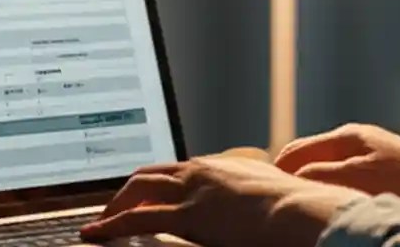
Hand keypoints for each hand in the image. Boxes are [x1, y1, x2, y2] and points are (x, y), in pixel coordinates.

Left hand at [80, 156, 365, 246]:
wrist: (302, 212)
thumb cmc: (299, 209)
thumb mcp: (276, 193)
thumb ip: (260, 192)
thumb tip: (268, 200)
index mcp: (221, 166)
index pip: (177, 171)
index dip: (156, 184)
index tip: (145, 196)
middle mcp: (202, 171)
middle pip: (151, 174)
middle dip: (128, 191)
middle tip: (113, 208)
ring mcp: (193, 190)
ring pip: (139, 190)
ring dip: (115, 206)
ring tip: (100, 222)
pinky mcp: (187, 214)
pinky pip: (138, 218)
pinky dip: (112, 225)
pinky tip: (97, 234)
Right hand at [273, 123, 399, 214]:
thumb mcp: (356, 178)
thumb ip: (317, 174)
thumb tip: (287, 177)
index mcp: (344, 136)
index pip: (292, 153)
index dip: (274, 173)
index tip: (261, 194)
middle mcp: (355, 141)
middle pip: (308, 160)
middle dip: (291, 179)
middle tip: (279, 203)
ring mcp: (372, 156)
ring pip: (327, 173)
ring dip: (314, 189)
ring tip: (307, 208)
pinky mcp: (387, 174)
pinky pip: (346, 183)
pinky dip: (335, 194)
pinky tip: (338, 210)